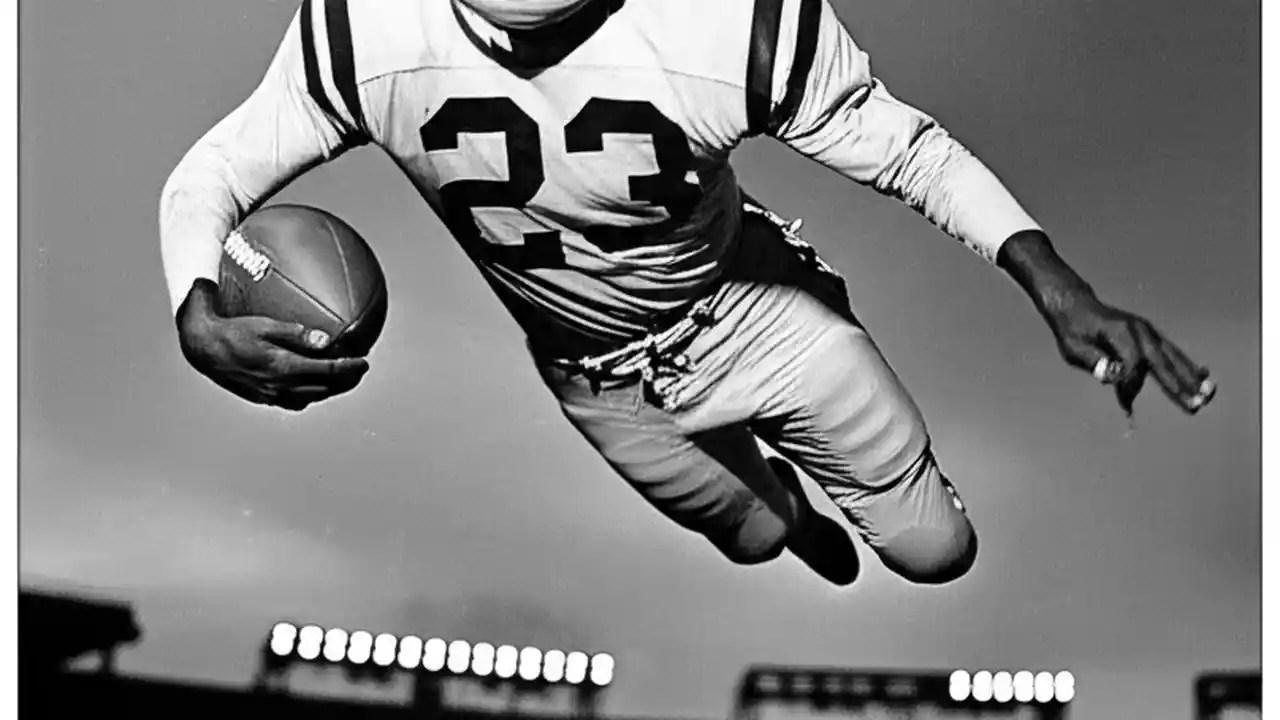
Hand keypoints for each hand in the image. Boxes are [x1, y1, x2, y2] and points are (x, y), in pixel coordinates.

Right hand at [175, 280, 369, 410]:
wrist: (203, 350)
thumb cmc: (233, 332)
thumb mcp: (265, 327)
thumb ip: (296, 333)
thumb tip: (327, 340)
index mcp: (284, 368)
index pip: (328, 372)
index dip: (350, 368)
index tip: (365, 361)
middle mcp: (281, 386)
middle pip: (325, 388)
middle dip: (346, 381)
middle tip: (360, 370)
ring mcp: (271, 395)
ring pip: (311, 397)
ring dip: (331, 389)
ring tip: (343, 379)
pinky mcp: (263, 398)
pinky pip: (294, 401)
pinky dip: (311, 393)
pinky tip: (313, 384)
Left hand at [1045, 294, 1214, 415]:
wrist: (1077, 306)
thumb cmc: (1072, 330)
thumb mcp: (1073, 348)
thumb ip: (1092, 362)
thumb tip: (1111, 377)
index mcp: (1119, 332)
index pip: (1133, 364)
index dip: (1130, 385)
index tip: (1124, 405)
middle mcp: (1139, 330)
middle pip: (1162, 362)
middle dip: (1179, 386)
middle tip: (1195, 405)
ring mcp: (1148, 332)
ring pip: (1173, 357)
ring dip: (1190, 377)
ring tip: (1207, 394)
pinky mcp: (1150, 335)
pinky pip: (1172, 352)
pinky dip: (1186, 364)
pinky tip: (1202, 376)